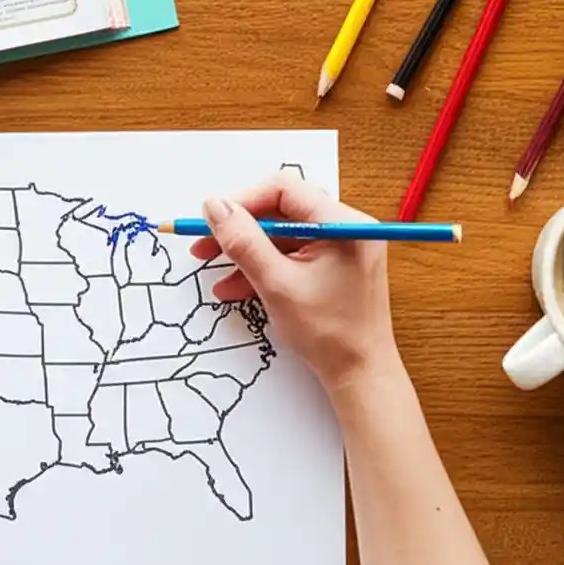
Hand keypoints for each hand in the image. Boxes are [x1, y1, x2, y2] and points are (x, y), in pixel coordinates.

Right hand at [191, 173, 398, 390]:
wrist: (359, 375)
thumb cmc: (330, 334)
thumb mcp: (276, 285)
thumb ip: (243, 242)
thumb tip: (214, 206)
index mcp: (343, 224)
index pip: (284, 189)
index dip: (243, 201)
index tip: (212, 219)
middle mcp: (345, 228)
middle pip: (280, 210)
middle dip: (240, 229)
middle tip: (205, 244)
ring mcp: (340, 247)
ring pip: (281, 236)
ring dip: (246, 253)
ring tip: (214, 272)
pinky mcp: (332, 265)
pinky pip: (290, 255)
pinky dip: (263, 267)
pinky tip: (235, 287)